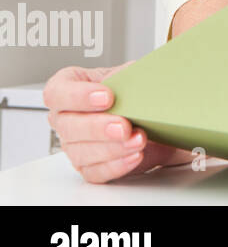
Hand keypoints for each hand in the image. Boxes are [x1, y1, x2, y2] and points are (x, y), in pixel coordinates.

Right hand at [44, 64, 190, 183]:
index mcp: (69, 88)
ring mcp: (74, 144)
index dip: (78, 96)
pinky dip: (117, 165)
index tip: (107, 97)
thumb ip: (129, 75)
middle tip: (123, 126)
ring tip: (138, 140)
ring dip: (112, 148)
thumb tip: (140, 77)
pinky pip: (96, 172)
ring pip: (81, 152)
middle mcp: (66, 118)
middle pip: (68, 126)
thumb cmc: (131, 91)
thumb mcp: (130, 74)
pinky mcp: (89, 166)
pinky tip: (135, 156)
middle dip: (98, 127)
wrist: (152, 117)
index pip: (57, 92)